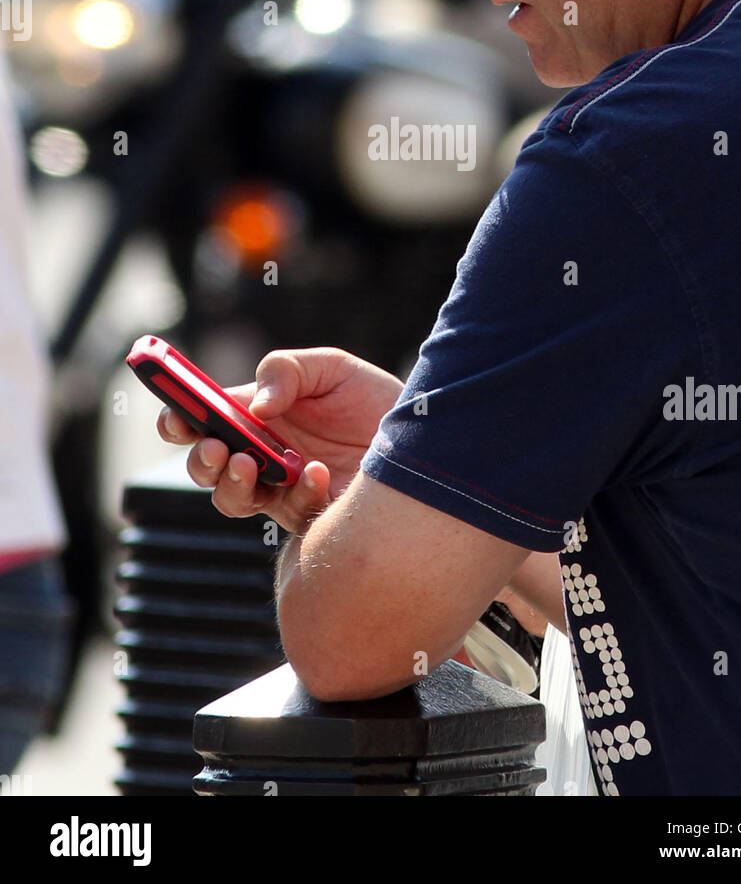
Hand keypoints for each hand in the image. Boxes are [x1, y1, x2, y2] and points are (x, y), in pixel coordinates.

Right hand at [156, 346, 403, 533]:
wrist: (423, 438)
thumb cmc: (372, 400)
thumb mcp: (332, 368)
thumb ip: (287, 371)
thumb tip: (255, 406)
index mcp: (255, 414)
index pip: (202, 419)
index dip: (179, 418)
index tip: (174, 416)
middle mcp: (260, 453)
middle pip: (206, 467)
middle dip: (201, 460)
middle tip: (219, 449)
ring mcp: (281, 488)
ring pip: (232, 501)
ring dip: (233, 485)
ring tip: (252, 464)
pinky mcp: (309, 516)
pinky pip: (288, 513)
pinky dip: (299, 492)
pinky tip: (320, 473)